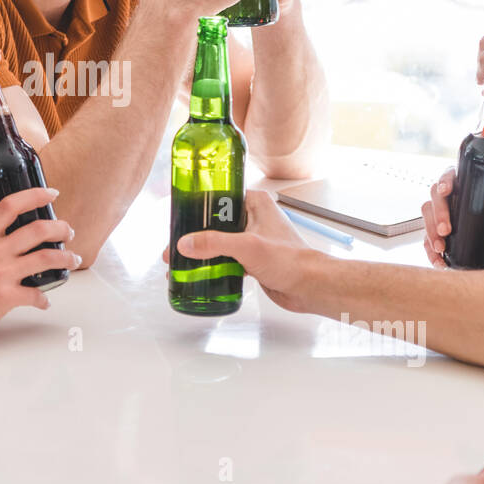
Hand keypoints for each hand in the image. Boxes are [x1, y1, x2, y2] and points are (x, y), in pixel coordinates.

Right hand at [0, 187, 80, 348]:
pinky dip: (44, 298)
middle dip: (60, 228)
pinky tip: (44, 301)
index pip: (9, 206)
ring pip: (46, 257)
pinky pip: (37, 293)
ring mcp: (0, 274)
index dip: (34, 196)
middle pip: (37, 229)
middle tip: (67, 231)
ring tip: (73, 259)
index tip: (51, 194)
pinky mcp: (6, 296)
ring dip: (65, 257)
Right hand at [169, 190, 314, 311]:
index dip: (195, 208)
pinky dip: (211, 264)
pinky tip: (198, 273)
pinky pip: (225, 257)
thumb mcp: (248, 247)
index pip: (217, 197)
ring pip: (218, 241)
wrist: (310, 287)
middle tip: (173, 248)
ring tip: (179, 263)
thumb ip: (214, 243)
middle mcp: (252, 217)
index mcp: (254, 203)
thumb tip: (185, 244)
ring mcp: (252, 238)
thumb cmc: (292, 261)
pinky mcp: (252, 257)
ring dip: (200, 252)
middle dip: (192, 235)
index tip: (177, 219)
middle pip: (213, 222)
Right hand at [421, 167, 483, 267]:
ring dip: (431, 232)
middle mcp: (453, 202)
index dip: (445, 180)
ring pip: (427, 216)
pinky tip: (439, 260)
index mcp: (469, 191)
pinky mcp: (436, 236)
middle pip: (435, 197)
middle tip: (446, 230)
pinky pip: (426, 240)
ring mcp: (442, 219)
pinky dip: (429, 251)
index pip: (452, 177)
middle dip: (438, 213)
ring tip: (441, 247)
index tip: (447, 190)